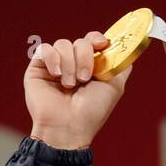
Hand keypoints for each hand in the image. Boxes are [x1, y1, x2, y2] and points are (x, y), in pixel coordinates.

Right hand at [24, 31, 133, 148]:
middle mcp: (73, 64)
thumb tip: (128, 50)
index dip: (97, 39)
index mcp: (90, 67)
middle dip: (85, 57)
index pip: (93, 41)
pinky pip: (45, 49)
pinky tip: (57, 75)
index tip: (102, 45)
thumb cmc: (92, 111)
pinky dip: (53, 60)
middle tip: (85, 79)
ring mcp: (55, 65)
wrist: (68, 126)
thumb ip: (121, 66)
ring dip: (70, 64)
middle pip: (80, 41)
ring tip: (70, 85)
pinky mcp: (37, 68)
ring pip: (63, 44)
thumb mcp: (115, 87)